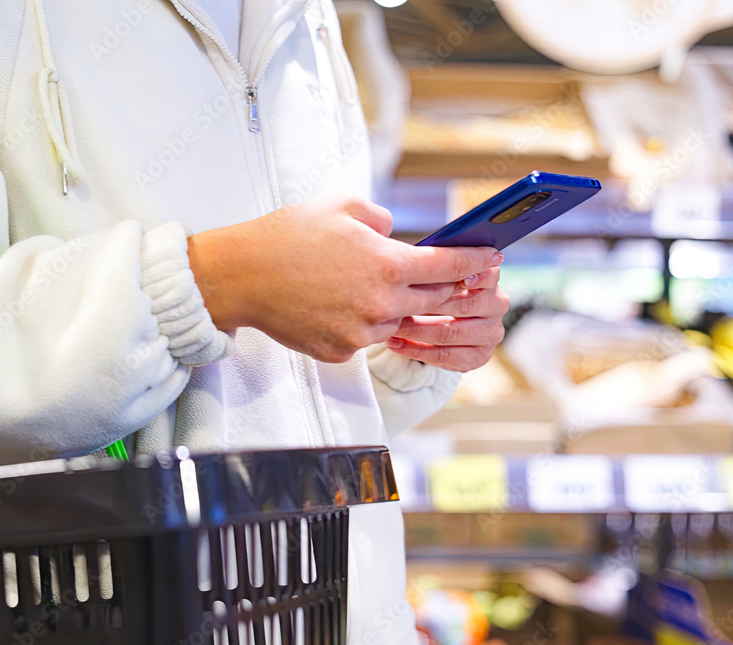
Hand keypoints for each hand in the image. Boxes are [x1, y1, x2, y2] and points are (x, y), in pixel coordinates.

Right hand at [187, 195, 503, 362]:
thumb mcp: (340, 206)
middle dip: (445, 287)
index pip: (450, 268)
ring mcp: (361, 333)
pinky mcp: (340, 351)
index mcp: (387, 265)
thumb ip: (380, 217)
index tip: (491, 259)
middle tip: (447, 276)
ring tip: (369, 284)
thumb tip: (392, 233)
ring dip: (398, 305)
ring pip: (399, 320)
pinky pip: (366, 338)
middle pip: (434, 301)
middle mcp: (381, 304)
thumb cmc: (285, 237)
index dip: (476, 262)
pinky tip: (338, 302)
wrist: (241, 277)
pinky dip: (363, 322)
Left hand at [383, 266, 509, 371]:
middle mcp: (497, 304)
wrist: (430, 322)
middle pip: (466, 306)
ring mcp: (491, 333)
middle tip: (400, 304)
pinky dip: (417, 351)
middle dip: (429, 305)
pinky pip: (446, 356)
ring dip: (418, 331)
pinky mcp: (479, 356)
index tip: (457, 278)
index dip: (474, 276)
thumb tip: (416, 252)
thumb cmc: (428, 288)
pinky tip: (396, 343)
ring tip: (392, 326)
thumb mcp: (430, 273)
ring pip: (452, 333)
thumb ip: (433, 263)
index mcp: (490, 278)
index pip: (487, 275)